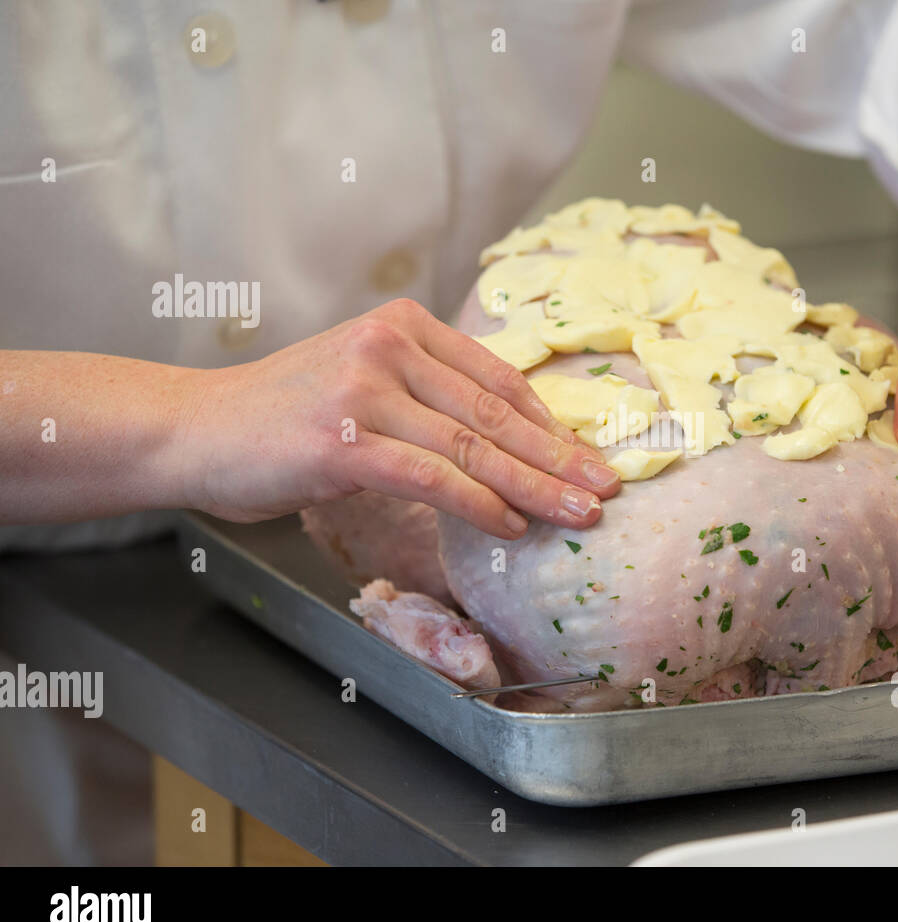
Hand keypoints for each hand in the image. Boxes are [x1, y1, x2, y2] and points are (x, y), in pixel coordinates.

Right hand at [181, 298, 619, 536]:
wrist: (194, 430)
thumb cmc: (285, 416)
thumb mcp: (363, 381)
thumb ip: (427, 394)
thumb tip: (508, 440)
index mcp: (403, 324)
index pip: (498, 378)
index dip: (551, 424)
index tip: (589, 457)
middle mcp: (389, 346)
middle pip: (497, 412)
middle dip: (560, 458)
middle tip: (607, 488)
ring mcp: (364, 390)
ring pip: (473, 446)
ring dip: (535, 487)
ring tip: (580, 514)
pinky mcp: (343, 440)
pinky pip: (431, 476)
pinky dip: (478, 503)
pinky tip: (511, 525)